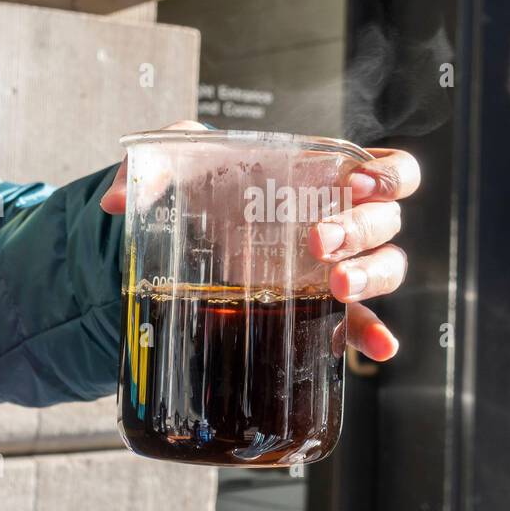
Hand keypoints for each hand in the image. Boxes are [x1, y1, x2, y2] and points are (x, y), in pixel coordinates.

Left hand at [100, 122, 418, 361]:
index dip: (389, 176)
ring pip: (384, 269)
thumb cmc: (199, 197)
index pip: (388, 172)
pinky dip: (372, 337)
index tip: (359, 183)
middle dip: (361, 229)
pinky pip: (358, 326)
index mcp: (324, 180)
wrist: (179, 249)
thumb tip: (120, 199)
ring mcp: (335, 274)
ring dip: (370, 275)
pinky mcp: (318, 316)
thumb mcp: (180, 167)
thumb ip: (155, 162)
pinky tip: (378, 348)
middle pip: (386, 223)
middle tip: (318, 240)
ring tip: (337, 286)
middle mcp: (342, 226)